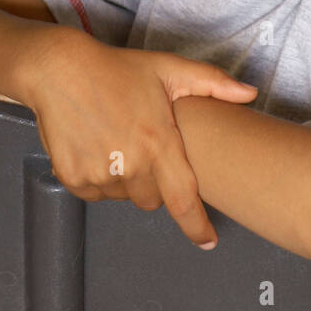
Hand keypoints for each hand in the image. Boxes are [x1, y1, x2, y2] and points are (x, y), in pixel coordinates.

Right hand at [30, 42, 258, 248]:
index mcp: (159, 143)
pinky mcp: (73, 178)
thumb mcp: (167, 69)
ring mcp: (100, 174)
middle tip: (143, 147)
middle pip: (152, 199)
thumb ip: (212, 82)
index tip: (208, 242)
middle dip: (153, 182)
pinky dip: (98, 178)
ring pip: (123, 196)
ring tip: (116, 141)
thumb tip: (249, 93)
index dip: (197, 226)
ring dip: (125, 180)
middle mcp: (131, 164)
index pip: (184, 199)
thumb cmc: (118, 68)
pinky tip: (96, 146)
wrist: (60, 69)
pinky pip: (95, 193)